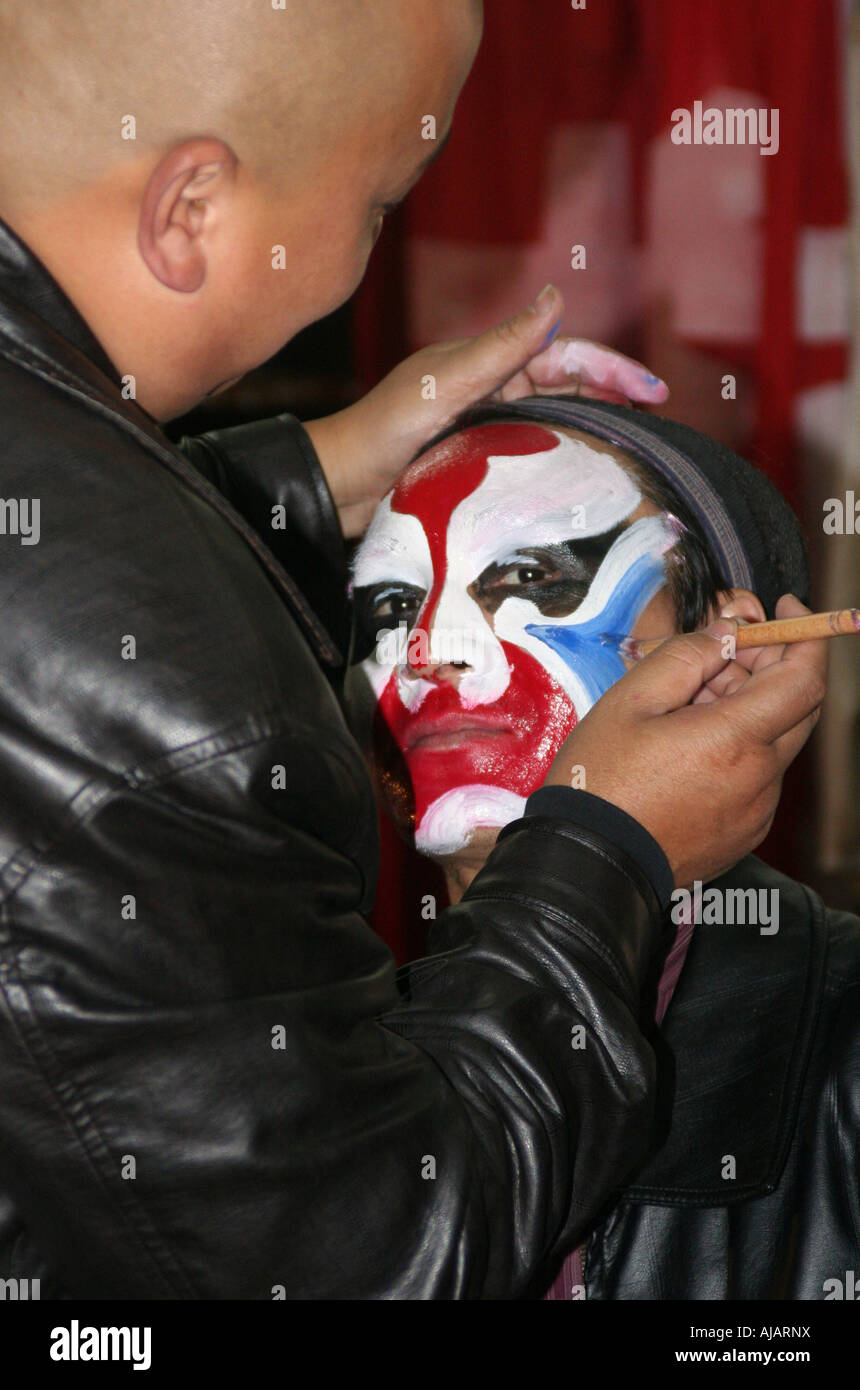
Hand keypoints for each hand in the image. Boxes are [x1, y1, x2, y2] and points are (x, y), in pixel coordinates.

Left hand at [304, 285, 668, 536]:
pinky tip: (584, 484)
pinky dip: (562, 464)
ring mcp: (485, 429)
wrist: (338, 489)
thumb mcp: (445, 382)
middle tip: (656, 426)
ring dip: (593, 433)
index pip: (564, 356)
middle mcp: (491, 391)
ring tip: (633, 456)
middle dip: (614, 400)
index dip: (611, 369)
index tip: (652, 393)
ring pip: (554, 424)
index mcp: (486, 362)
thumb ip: (501, 346)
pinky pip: (533, 459)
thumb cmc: (382, 429)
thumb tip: (555, 297)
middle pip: (568, 389)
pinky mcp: (477, 466)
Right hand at [543, 598, 827, 886]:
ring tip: (687, 705)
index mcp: (735, 740)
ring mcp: (756, 811)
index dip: (803, 634)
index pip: (805, 677)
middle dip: (771, 667)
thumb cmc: (601, 782)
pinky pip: (757, 776)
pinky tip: (689, 747)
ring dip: (749, 709)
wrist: (589, 864)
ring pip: (774, 741)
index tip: (784, 610)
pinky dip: (739, 747)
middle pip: (798, 707)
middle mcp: (760, 778)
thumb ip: (686, 655)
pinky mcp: (744, 833)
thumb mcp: (631, 700)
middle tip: (723, 652)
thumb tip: (726, 634)